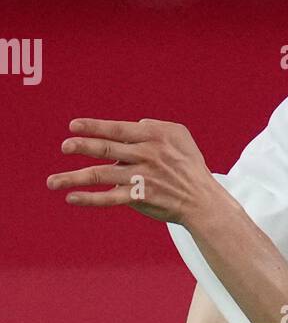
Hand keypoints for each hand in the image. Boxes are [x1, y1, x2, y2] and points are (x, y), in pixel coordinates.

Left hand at [47, 117, 218, 226]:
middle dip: (83, 146)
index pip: (119, 129)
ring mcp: (141, 178)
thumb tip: (131, 124)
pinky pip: (108, 199)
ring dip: (74, 177)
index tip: (73, 126)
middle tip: (65, 146)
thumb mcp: (179, 136)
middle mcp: (146, 155)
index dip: (95, 126)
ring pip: (101, 175)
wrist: (200, 198)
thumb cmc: (188, 164)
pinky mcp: (138, 198)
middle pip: (107, 149)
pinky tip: (71, 198)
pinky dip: (89, 199)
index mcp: (154, 137)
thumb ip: (154, 126)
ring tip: (52, 181)